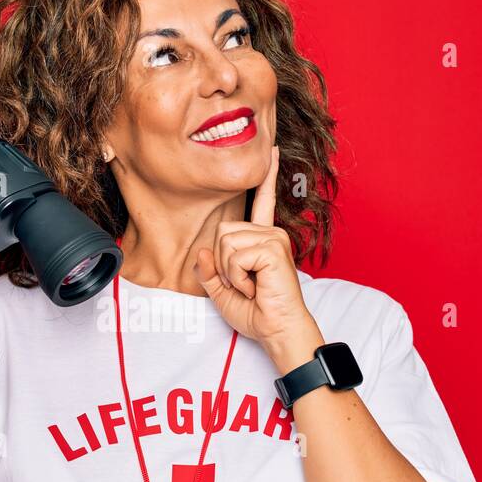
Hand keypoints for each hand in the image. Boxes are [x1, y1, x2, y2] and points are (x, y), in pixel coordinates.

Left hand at [193, 145, 320, 361]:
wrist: (278, 330)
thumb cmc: (258, 313)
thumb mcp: (222, 292)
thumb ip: (209, 271)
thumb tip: (203, 251)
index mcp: (262, 240)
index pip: (261, 202)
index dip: (266, 177)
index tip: (271, 150)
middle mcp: (270, 234)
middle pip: (222, 232)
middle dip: (222, 264)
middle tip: (242, 283)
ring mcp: (273, 238)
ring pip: (225, 242)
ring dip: (229, 271)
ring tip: (250, 285)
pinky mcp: (273, 247)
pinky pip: (235, 255)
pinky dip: (237, 276)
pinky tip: (255, 286)